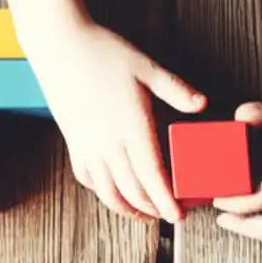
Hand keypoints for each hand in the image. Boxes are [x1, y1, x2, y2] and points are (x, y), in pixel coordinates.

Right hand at [22, 22, 205, 221]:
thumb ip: (176, 90)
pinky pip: (88, 179)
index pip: (153, 179)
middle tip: (169, 215)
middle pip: (134, 192)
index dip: (167, 203)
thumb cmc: (104, 52)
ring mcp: (88, 147)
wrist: (59, 45)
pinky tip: (113, 193)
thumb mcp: (147, 67)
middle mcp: (109, 144)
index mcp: (132, 128)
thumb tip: (202, 104)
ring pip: (108, 193)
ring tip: (144, 215)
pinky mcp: (74, 143)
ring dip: (128, 209)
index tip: (180, 216)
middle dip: (153, 209)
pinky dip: (103, 192)